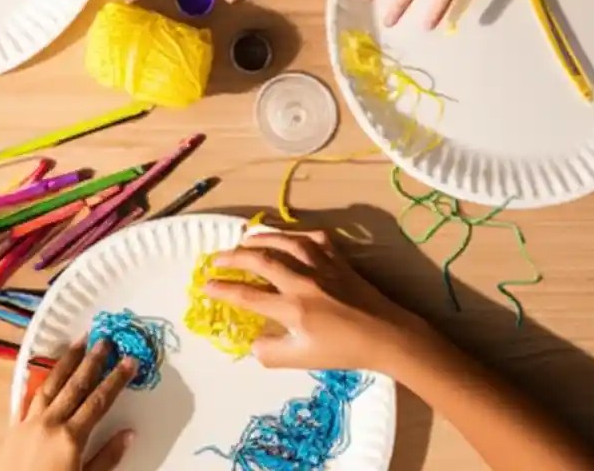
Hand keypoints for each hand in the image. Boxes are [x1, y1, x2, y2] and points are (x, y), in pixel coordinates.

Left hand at [0, 339, 136, 470]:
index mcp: (71, 438)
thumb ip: (106, 459)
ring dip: (66, 362)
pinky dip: (36, 382)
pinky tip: (39, 370)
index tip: (129, 360)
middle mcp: (49, 423)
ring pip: (50, 384)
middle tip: (104, 339)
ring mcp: (28, 423)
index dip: (115, 380)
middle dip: (91, 361)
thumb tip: (128, 433)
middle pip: (75, 386)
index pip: (99, 402)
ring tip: (78, 342)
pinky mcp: (13, 429)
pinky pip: (26, 398)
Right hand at [204, 231, 421, 372]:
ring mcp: (322, 266)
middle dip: (233, 259)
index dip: (222, 290)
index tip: (205, 285)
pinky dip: (297, 234)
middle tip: (215, 260)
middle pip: (260, 261)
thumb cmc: (345, 350)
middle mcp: (303, 281)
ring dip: (260, 238)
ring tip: (244, 240)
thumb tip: (253, 343)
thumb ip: (272, 353)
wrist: (388, 335)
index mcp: (293, 308)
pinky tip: (289, 236)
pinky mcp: (338, 260)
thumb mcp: (304, 360)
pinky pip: (313, 239)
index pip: (248, 296)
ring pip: (285, 242)